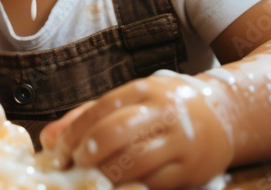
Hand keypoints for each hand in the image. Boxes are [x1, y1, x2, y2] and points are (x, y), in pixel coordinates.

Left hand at [42, 72, 233, 189]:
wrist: (223, 114)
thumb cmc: (163, 108)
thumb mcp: (129, 101)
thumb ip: (87, 116)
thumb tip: (47, 138)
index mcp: (143, 90)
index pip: (101, 109)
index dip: (74, 132)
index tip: (57, 151)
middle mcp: (162, 112)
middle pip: (115, 133)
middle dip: (87, 154)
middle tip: (73, 167)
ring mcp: (179, 141)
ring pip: (135, 162)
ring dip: (106, 175)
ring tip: (92, 181)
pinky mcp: (191, 169)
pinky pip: (155, 183)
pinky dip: (132, 188)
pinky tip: (119, 188)